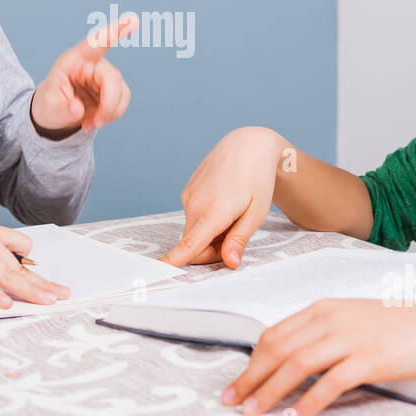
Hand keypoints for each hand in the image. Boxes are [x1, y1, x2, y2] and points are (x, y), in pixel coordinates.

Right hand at [0, 205, 70, 308]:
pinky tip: (6, 303)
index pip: (23, 245)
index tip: (43, 280)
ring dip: (29, 290)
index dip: (31, 265)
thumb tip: (2, 268)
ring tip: (45, 301)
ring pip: (7, 273)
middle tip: (60, 293)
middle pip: (20, 265)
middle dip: (42, 282)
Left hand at [30, 14, 137, 135]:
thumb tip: (78, 109)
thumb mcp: (48, 109)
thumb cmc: (49, 104)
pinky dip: (112, 115)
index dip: (114, 32)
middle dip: (109, 105)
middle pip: (112, 79)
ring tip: (90, 124)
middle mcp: (92, 64)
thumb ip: (62, 109)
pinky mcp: (113, 89)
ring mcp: (104, 76)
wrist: (55, 114)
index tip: (132, 20)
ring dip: (109, 113)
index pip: (94, 44)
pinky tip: (96, 120)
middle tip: (97, 124)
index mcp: (73, 61)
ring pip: (121, 93)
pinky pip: (122, 102)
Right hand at [161, 126, 285, 268]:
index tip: (157, 271)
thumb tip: (229, 263)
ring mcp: (188, 197)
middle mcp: (194, 205)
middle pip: (194, 246)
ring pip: (194, 232)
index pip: (189, 245)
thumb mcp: (256, 213)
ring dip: (209, 235)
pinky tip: (223, 204)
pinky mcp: (187, 192)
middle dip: (211, 251)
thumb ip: (239, 239)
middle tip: (236, 239)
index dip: (174, 261)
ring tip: (233, 215)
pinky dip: (205, 221)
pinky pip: (193, 217)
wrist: (247, 145)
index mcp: (213, 213)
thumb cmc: (257, 179)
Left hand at [220, 299, 415, 415]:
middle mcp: (332, 319)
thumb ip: (320, 333)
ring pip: (298, 364)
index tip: (236, 384)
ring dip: (271, 391)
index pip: (274, 334)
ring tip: (254, 412)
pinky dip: (308, 402)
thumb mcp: (351, 319)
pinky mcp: (371, 358)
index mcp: (323, 307)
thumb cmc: (398, 326)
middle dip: (251, 378)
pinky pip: (330, 383)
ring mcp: (352, 337)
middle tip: (233, 401)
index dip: (250, 361)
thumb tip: (286, 359)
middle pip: (279, 349)